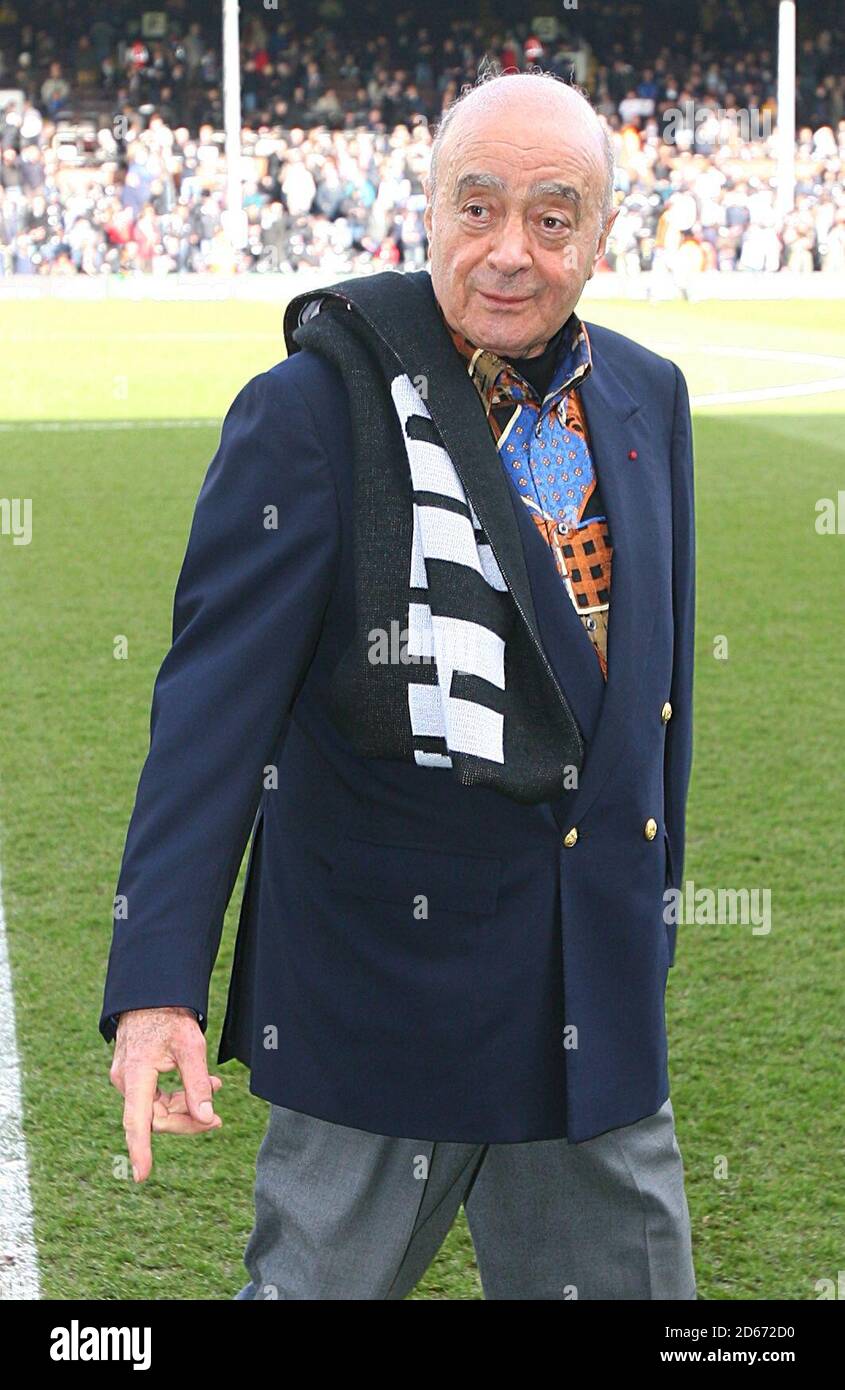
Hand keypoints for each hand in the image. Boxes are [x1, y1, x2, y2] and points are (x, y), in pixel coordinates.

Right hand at [109, 1006, 222, 1182]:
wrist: (152, 993)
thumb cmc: (170, 1016)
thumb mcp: (190, 1047)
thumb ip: (197, 1084)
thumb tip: (206, 1117)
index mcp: (136, 1075)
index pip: (137, 1121)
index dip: (140, 1150)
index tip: (142, 1175)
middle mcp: (125, 1081)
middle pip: (156, 1117)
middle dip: (187, 1120)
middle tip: (217, 1120)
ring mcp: (127, 1079)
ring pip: (157, 1108)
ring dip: (186, 1106)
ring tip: (216, 1089)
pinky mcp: (133, 1075)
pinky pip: (155, 1096)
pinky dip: (178, 1095)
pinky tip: (203, 1086)